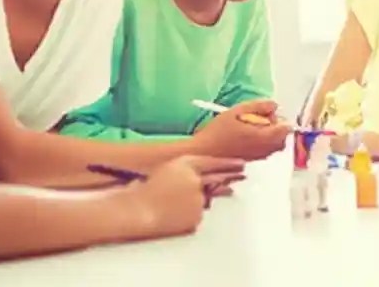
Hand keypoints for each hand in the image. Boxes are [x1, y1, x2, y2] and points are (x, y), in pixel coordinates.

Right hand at [126, 155, 241, 237]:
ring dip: (199, 200)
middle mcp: (195, 179)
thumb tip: (203, 178)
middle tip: (243, 174)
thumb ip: (185, 172)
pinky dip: (188, 216)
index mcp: (185, 164)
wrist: (135, 212)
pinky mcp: (196, 217)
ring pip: (205, 200)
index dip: (228, 163)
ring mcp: (197, 199)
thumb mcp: (164, 171)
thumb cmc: (143, 191)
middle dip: (232, 176)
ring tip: (175, 203)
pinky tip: (173, 216)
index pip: (213, 162)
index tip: (242, 163)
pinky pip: (196, 216)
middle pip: (219, 177)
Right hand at [193, 99, 290, 159]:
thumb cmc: (217, 132)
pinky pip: (266, 150)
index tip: (268, 114)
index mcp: (264, 137)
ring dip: (269, 135)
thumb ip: (258, 106)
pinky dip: (262, 142)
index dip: (280, 119)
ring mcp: (260, 157)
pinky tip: (246, 137)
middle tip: (258, 119)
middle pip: (282, 138)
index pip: (286, 128)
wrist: (203, 154)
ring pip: (275, 145)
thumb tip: (274, 105)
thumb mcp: (236, 112)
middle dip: (276, 127)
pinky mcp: (253, 161)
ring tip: (250, 127)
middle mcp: (265, 150)